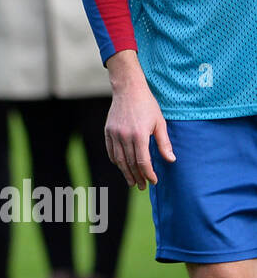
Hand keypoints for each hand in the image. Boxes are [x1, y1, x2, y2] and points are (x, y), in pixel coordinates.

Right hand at [105, 53, 174, 188]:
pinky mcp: (108, 133)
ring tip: (132, 181)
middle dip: (137, 177)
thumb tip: (171, 160)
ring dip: (126, 173)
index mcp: (139, 135)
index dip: (148, 173)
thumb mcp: (160, 122)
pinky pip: (111, 152)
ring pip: (119, 160)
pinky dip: (116, 162)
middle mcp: (124, 137)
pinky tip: (122, 167)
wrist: (128, 90)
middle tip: (143, 186)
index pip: (143, 161)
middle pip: (130, 164)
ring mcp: (114, 135)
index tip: (154, 181)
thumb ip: (164, 143)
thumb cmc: (147, 105)